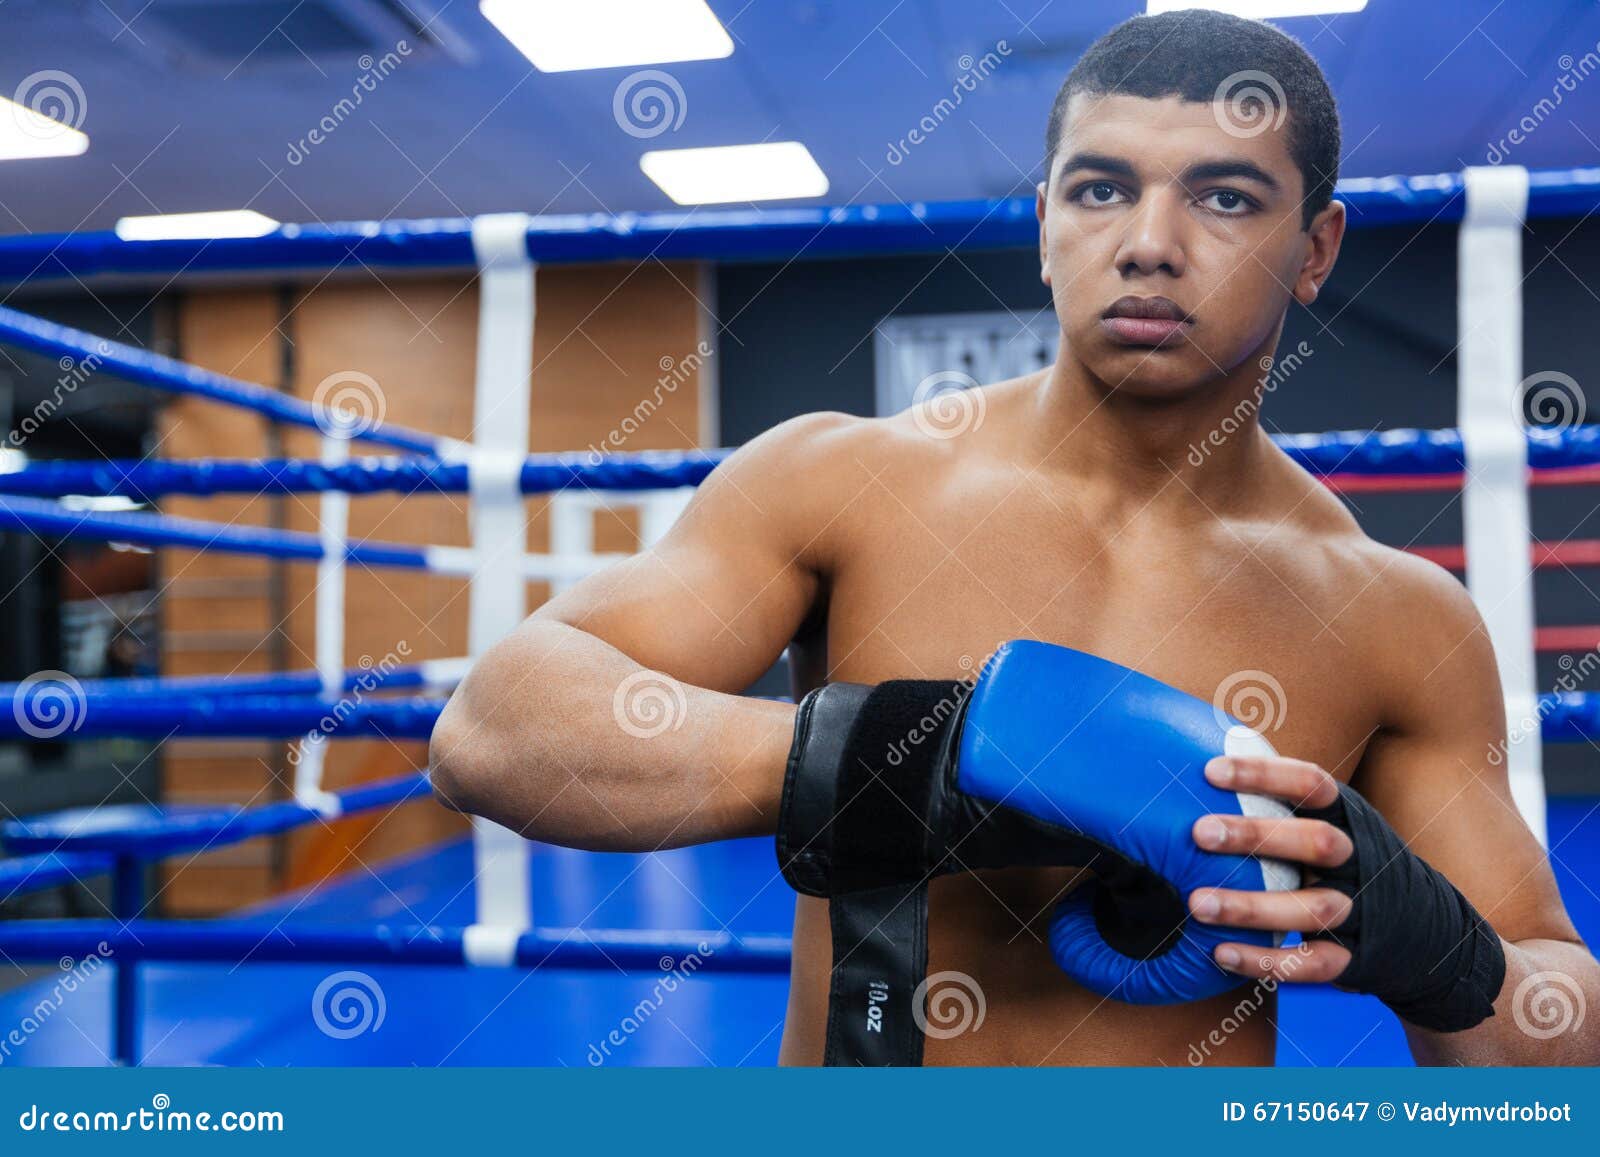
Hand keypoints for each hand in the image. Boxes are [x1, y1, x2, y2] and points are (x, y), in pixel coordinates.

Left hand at [1186, 754, 1354, 984]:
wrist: (1422, 932)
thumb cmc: (1344, 864)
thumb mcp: (1328, 824)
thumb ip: (1279, 802)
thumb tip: (1200, 764)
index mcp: (1347, 818)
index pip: (1311, 785)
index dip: (1264, 774)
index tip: (1210, 771)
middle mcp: (1358, 860)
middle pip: (1317, 843)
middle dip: (1257, 836)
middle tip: (1198, 832)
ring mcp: (1360, 910)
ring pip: (1314, 909)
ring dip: (1252, 907)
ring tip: (1196, 903)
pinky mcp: (1355, 958)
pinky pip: (1314, 964)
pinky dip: (1267, 961)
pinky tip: (1219, 954)